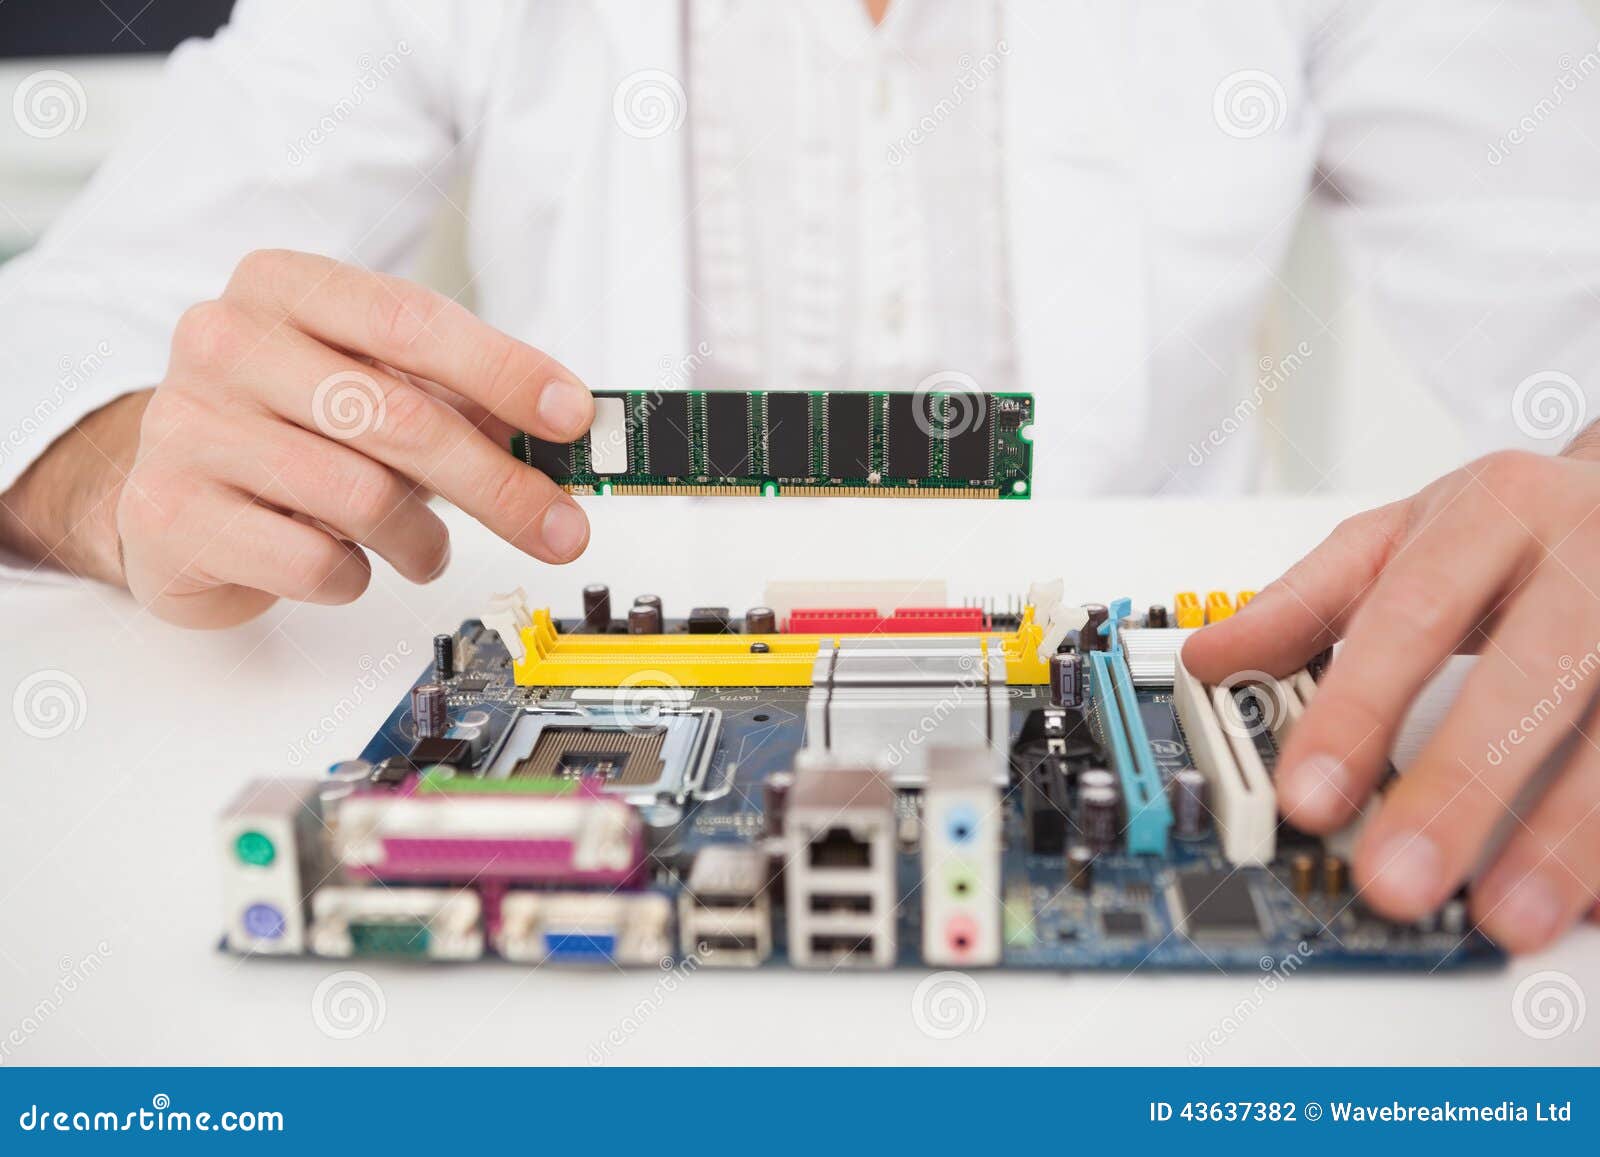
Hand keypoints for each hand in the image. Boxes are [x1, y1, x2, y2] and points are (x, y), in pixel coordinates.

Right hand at [5, 249, 594, 627]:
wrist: (173, 493)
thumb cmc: (291, 432)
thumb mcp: (376, 389)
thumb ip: (463, 397)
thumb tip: (568, 428)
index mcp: (283, 287)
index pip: (412, 320)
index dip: (504, 370)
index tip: (572, 417)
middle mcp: (225, 342)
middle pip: (399, 415)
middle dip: (499, 483)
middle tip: (562, 530)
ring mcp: (189, 427)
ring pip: (361, 496)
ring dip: (422, 539)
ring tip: (425, 547)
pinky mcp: (171, 515)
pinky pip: (312, 562)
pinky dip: (355, 576)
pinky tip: (347, 563)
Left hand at [1184, 442, 1599, 952]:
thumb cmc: (1511, 526)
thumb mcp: (1401, 537)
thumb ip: (1307, 601)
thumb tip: (1212, 659)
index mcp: (1492, 515)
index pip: (1410, 617)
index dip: (1356, 711)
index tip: (1306, 797)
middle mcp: (1585, 559)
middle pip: (1527, 679)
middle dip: (1459, 786)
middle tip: (1397, 878)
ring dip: (1565, 834)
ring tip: (1508, 916)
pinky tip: (1588, 897)